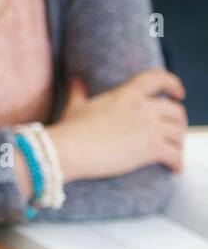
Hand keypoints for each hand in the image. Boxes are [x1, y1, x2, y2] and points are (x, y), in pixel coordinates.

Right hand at [48, 70, 186, 181]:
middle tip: (173, 133)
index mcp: (126, 95)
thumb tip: (74, 80)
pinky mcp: (152, 148)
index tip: (178, 94)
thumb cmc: (69, 131)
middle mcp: (142, 108)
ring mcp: (149, 127)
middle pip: (175, 111)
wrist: (68, 150)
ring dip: (179, 145)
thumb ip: (78, 92)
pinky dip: (178, 163)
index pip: (157, 79)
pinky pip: (176, 155)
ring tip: (173, 153)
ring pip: (179, 134)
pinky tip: (174, 169)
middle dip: (178, 123)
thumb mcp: (75, 107)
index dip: (173, 84)